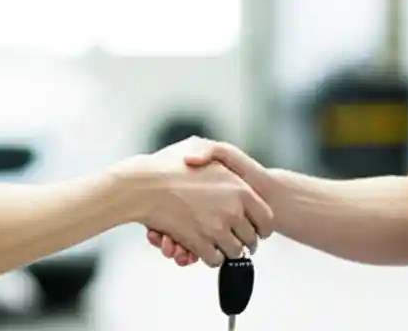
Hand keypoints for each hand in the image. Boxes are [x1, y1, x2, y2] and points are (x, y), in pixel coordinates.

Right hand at [119, 139, 273, 267]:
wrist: (142, 186)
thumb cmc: (167, 166)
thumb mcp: (198, 147)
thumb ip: (217, 154)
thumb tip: (225, 166)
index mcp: (240, 188)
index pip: (266, 218)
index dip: (262, 228)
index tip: (257, 231)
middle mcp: (232, 209)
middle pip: (251, 239)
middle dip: (244, 242)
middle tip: (237, 242)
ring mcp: (216, 228)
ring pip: (234, 252)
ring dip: (227, 251)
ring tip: (219, 245)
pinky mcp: (200, 243)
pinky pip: (215, 260)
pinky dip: (210, 258)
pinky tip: (203, 248)